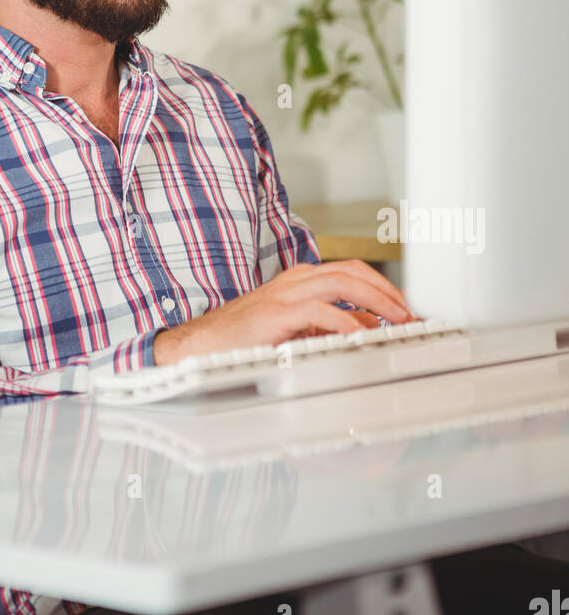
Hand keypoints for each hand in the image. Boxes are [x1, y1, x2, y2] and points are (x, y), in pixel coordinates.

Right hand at [154, 260, 417, 364]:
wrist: (202, 344)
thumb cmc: (245, 338)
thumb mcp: (295, 328)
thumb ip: (329, 324)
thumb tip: (367, 329)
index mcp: (301, 279)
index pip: (352, 271)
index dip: (383, 287)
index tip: (406, 308)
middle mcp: (296, 279)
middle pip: (353, 271)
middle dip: (388, 291)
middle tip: (412, 314)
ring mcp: (286, 293)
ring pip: (343, 283)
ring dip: (377, 301)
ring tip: (398, 321)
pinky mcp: (278, 313)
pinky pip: (320, 310)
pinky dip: (346, 321)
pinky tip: (361, 334)